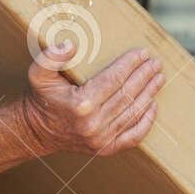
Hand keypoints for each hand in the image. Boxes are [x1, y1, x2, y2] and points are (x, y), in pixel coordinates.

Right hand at [18, 39, 165, 159]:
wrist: (36, 132)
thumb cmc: (41, 99)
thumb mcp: (38, 74)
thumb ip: (51, 57)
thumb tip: (70, 45)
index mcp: (81, 104)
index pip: (114, 79)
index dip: (131, 64)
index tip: (142, 53)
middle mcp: (94, 123)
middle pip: (127, 94)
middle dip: (144, 76)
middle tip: (155, 63)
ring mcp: (102, 139)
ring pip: (133, 112)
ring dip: (149, 93)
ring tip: (158, 78)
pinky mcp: (106, 149)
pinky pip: (133, 135)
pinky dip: (146, 120)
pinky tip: (153, 105)